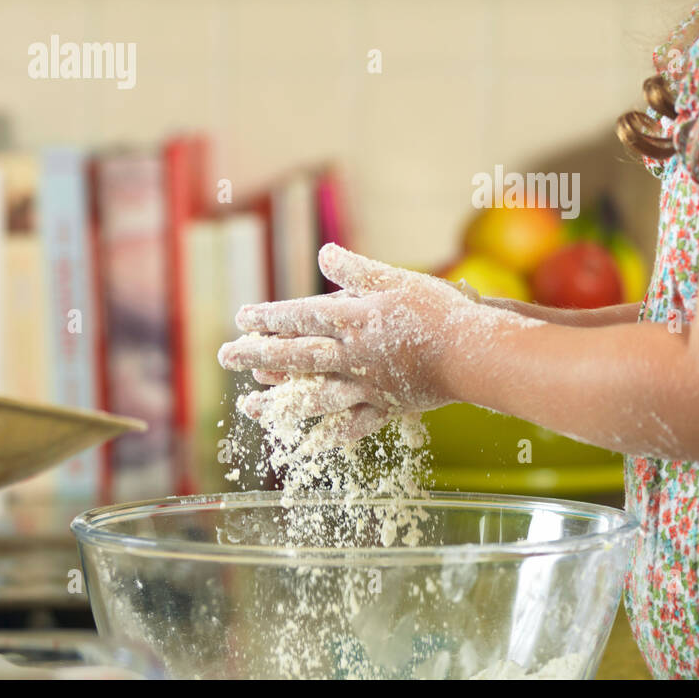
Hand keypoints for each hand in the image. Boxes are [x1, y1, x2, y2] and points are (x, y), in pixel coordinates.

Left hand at [216, 242, 480, 449]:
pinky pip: (353, 426)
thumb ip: (356, 270)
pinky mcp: (387, 406)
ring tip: (249, 407)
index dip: (270, 317)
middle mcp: (352, 355)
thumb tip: (323, 252)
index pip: (301, 317)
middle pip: (297, 356)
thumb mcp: (396, 279)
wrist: (472, 352)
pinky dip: (331, 437)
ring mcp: (367, 385)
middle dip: (258, 356)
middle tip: (226, 357)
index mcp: (353, 319)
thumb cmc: (438, 310)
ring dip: (279, 403)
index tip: (241, 318)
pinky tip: (309, 445)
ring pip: (314, 396)